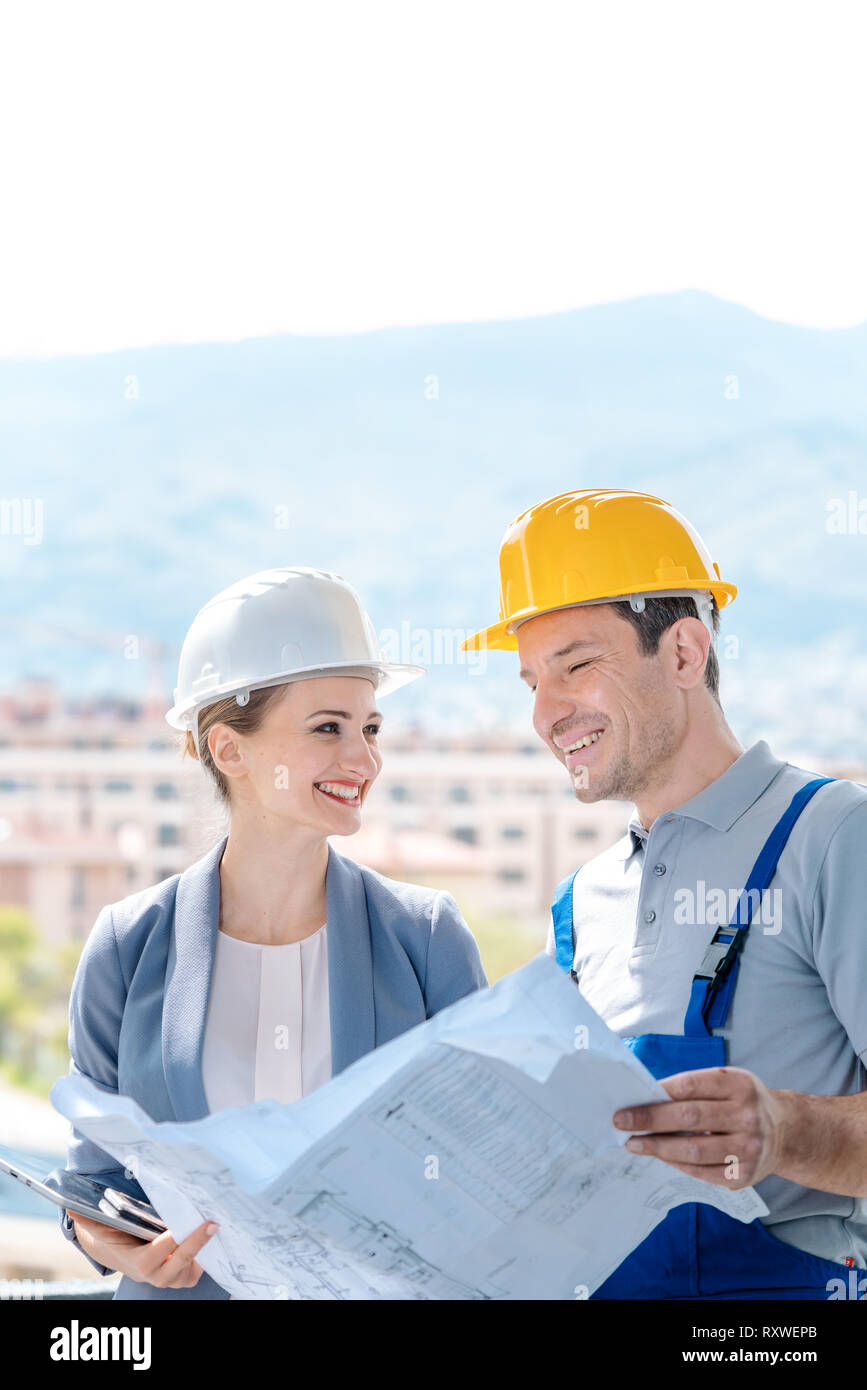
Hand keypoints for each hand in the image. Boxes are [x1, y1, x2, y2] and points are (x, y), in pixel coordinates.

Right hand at [68, 1210, 217, 1287]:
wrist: (121, 1253)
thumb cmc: (113, 1237)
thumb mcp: (100, 1227)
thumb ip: (88, 1217)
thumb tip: (70, 1206)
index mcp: (136, 1263)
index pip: (155, 1254)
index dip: (170, 1242)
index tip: (182, 1225)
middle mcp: (154, 1275)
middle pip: (178, 1264)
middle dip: (195, 1244)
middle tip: (211, 1223)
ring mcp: (168, 1278)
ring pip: (189, 1271)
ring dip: (202, 1252)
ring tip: (214, 1227)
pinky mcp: (179, 1277)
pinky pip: (195, 1273)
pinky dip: (205, 1259)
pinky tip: (211, 1238)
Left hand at [612, 1065, 790, 1188]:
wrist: (785, 1132)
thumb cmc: (743, 1101)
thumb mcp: (727, 1081)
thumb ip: (692, 1087)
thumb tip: (646, 1098)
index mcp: (739, 1084)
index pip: (690, 1086)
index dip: (657, 1094)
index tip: (629, 1101)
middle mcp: (747, 1116)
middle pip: (689, 1118)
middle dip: (649, 1120)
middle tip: (621, 1122)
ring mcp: (748, 1149)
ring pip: (692, 1149)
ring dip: (657, 1147)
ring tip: (634, 1143)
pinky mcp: (743, 1176)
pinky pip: (701, 1172)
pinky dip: (676, 1163)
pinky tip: (661, 1156)